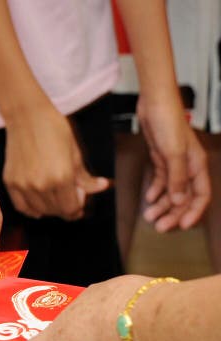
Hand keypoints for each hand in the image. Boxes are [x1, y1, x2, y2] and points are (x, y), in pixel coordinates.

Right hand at [3, 104, 108, 219]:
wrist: (27, 116)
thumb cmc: (53, 128)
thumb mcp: (75, 152)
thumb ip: (86, 176)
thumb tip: (101, 187)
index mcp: (62, 177)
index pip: (71, 209)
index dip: (77, 209)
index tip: (79, 202)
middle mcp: (41, 185)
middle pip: (56, 211)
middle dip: (66, 208)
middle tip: (69, 197)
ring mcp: (24, 185)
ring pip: (40, 211)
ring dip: (50, 209)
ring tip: (55, 198)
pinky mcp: (10, 182)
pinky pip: (22, 206)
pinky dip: (32, 209)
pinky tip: (39, 204)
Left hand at [138, 98, 210, 231]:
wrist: (154, 103)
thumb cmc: (168, 122)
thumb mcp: (173, 153)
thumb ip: (177, 178)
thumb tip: (180, 200)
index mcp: (197, 165)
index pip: (201, 195)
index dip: (194, 212)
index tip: (182, 225)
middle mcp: (188, 166)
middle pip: (184, 196)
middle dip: (173, 213)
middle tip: (159, 227)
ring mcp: (174, 163)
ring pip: (171, 190)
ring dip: (162, 205)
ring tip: (150, 216)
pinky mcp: (161, 158)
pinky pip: (161, 180)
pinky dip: (155, 191)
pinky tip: (149, 199)